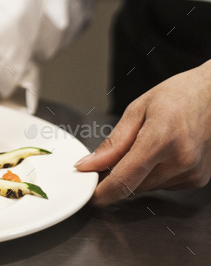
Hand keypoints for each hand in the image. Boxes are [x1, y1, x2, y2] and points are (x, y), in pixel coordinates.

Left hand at [75, 62, 210, 206]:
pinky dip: (157, 173)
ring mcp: (192, 173)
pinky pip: (165, 185)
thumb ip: (114, 142)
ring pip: (149, 187)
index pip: (125, 178)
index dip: (103, 191)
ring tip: (148, 142)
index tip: (90, 195)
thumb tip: (91, 164)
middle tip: (116, 154)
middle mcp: (180, 160)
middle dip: (119, 175)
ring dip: (140, 174)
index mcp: (161, 138)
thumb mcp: (138, 108)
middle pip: (135, 185)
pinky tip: (165, 151)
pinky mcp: (198, 180)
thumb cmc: (178, 95)